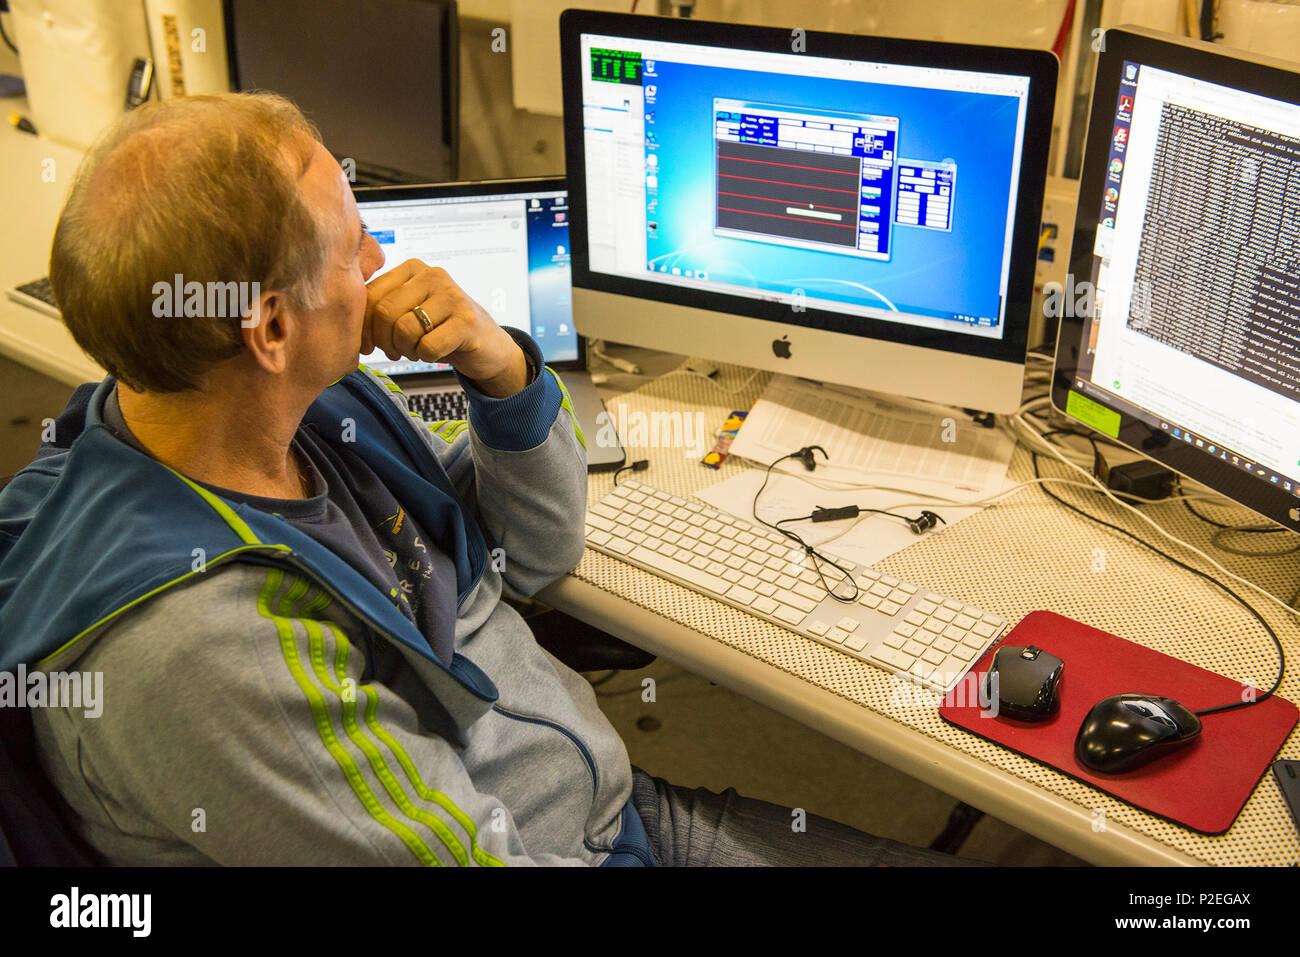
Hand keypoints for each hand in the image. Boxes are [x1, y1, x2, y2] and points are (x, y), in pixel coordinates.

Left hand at [364, 260, 527, 396]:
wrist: (486, 344)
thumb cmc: (440, 328)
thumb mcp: (409, 309)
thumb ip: (381, 306)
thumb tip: (346, 321)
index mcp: (413, 268)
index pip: (371, 295)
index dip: (363, 326)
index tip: (368, 345)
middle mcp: (433, 275)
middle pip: (385, 312)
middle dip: (384, 341)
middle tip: (395, 351)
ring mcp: (452, 296)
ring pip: (404, 330)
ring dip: (407, 350)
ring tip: (417, 349)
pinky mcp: (467, 321)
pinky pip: (427, 346)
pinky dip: (426, 357)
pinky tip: (435, 352)